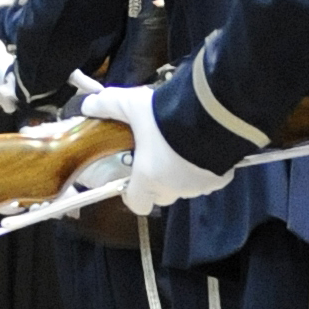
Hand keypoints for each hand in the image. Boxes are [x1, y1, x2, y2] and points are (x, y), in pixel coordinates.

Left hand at [80, 81, 234, 211]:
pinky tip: (205, 147)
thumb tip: (87, 105)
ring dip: (182, 174)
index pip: (136, 203)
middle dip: (158, 181)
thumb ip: (107, 105)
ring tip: (183, 146)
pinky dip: (206, 168)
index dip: (132, 192)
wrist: (214, 114)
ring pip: (186, 188)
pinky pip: (210, 178)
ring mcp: (200, 186)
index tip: (133, 175)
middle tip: (157, 155)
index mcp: (148, 179)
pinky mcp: (222, 178)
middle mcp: (174, 189)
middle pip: (161, 195)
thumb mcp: (132, 105)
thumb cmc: (164, 116)